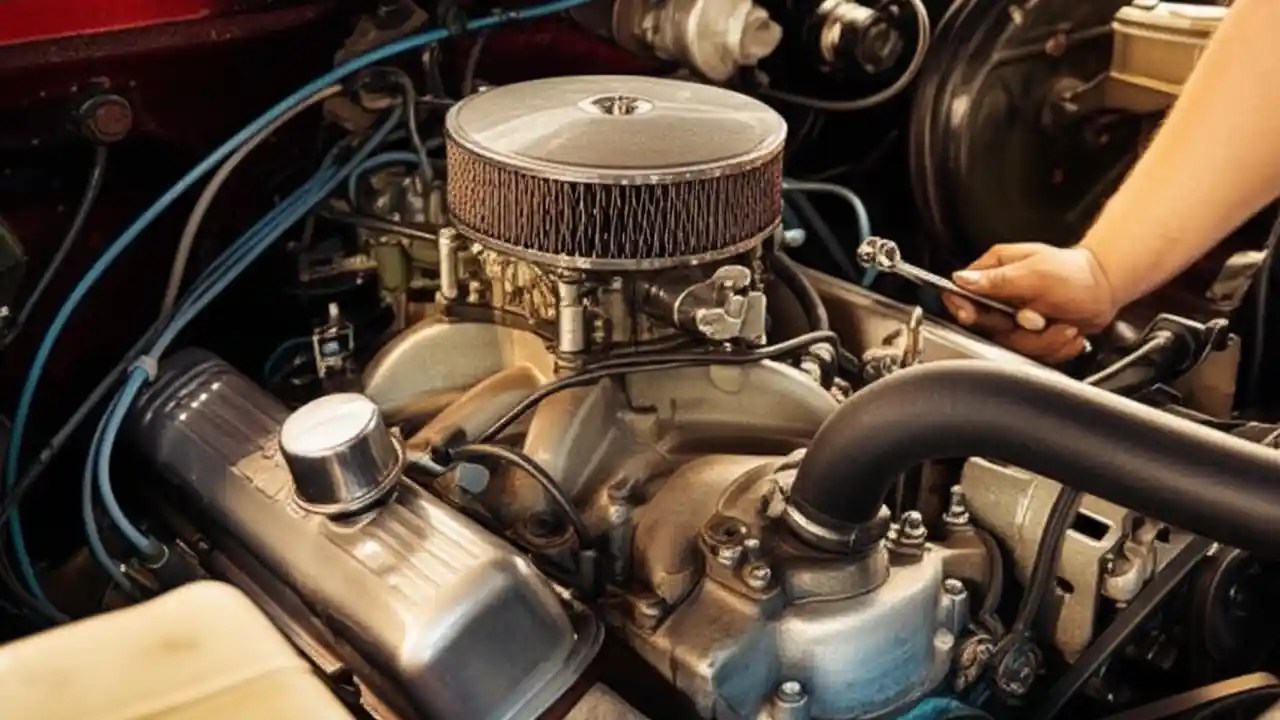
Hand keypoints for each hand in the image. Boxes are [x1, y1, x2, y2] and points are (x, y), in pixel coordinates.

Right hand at [942, 243, 1117, 362]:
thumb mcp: (1035, 273)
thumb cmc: (1076, 274)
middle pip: (987, 326)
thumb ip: (997, 280)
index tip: (973, 316)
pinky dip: (1053, 348)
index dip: (963, 308)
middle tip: (1040, 318)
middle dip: (1019, 330)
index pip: (961, 292)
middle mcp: (999, 294)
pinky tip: (1066, 333)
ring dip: (1043, 341)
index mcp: (994, 270)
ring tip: (1064, 326)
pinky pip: (1030, 353)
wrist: (1105, 290)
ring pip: (1011, 344)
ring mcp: (1014, 317)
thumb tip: (962, 281)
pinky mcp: (1028, 335)